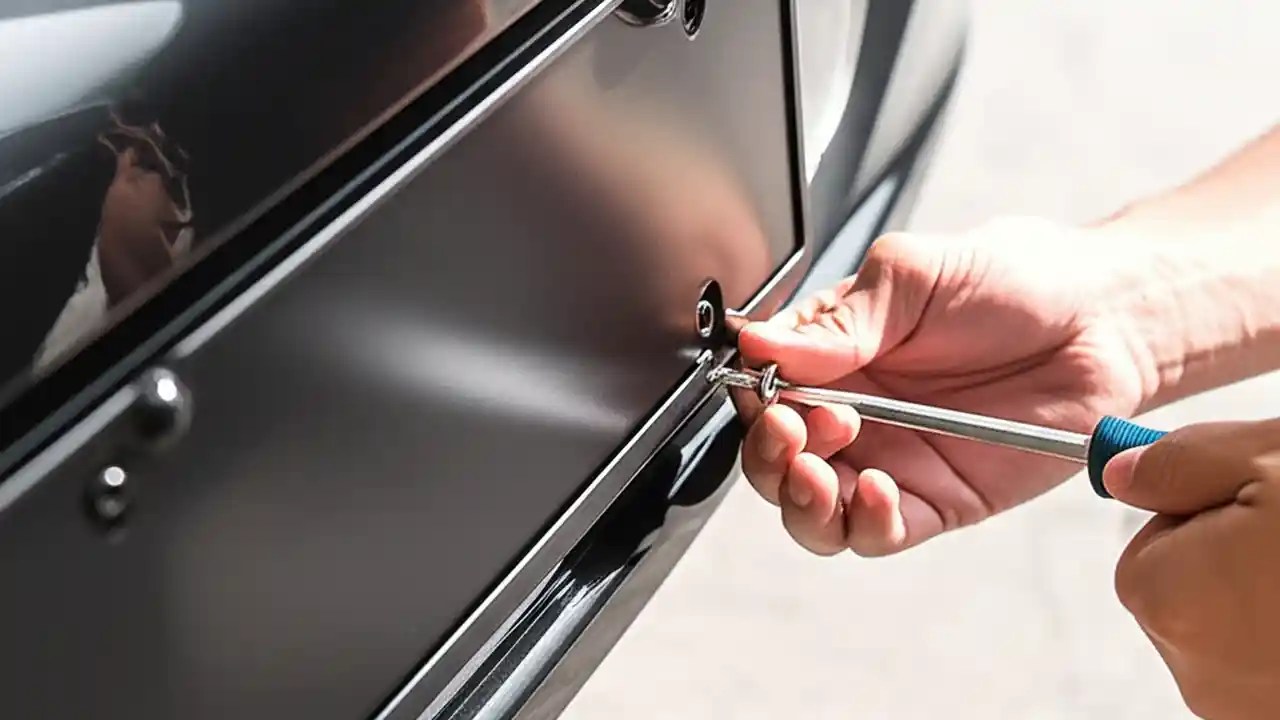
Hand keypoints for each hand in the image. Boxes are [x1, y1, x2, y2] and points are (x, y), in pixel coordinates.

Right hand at [735, 217, 1157, 555]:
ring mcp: (889, 460)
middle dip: (769, 453)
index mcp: (833, 353)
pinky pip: (878, 532)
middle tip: (796, 427)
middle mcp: (853, 413)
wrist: (1103, 319)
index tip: (766, 389)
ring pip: (813, 509)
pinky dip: (863, 522)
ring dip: (800, 499)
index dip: (753, 397)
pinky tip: (876, 490)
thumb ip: (840, 318)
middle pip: (774, 460)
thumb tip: (760, 344)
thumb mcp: (913, 273)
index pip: (763, 388)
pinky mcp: (935, 502)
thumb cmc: (1012, 281)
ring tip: (819, 470)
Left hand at [1104, 420, 1279, 718]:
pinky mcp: (1275, 716)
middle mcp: (1197, 670)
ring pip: (1229, 629)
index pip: (1149, 546)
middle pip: (1186, 591)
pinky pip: (1264, 660)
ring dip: (1262, 595)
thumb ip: (1175, 462)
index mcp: (1167, 599)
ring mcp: (1244, 707)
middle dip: (1232, 560)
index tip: (1257, 505)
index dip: (1207, 516)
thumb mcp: (1265, 457)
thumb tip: (1117, 473)